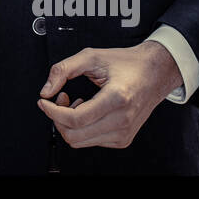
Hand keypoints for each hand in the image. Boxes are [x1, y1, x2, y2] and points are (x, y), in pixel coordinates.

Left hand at [37, 42, 183, 148]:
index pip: (76, 119)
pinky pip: (91, 141)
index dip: (53, 112)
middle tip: (59, 99)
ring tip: (74, 102)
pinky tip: (86, 109)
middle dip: (57, 119)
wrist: (154, 73)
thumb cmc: (126, 63)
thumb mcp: (92, 56)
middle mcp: (122, 120)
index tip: (44, 102)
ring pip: (80, 142)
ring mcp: (124, 133)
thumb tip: (46, 90)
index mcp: (117, 98)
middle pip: (75, 136)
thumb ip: (63, 69)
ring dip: (69, 124)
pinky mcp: (123, 139)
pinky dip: (81, 128)